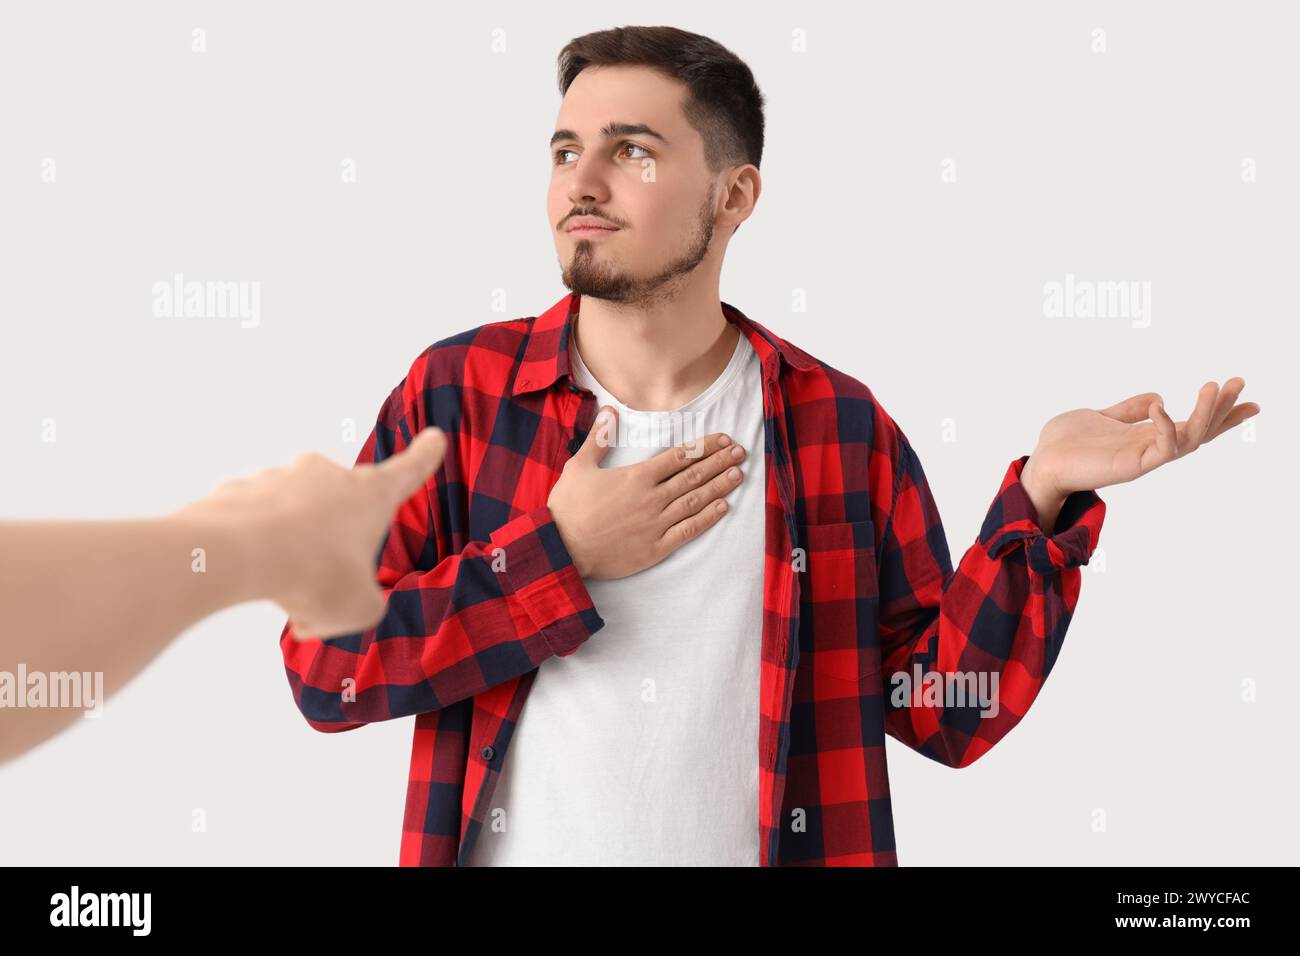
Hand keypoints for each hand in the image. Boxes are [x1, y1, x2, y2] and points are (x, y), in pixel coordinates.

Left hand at [175, 427, 446, 638]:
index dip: (425, 457)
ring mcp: (277, 478)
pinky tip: (246, 577)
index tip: (434, 436)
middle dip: (333, 538)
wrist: (235, 554)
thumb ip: (357, 607)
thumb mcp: (360, 609)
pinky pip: (251, 524)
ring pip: (291, 518)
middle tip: (323, 578)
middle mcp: (325, 475)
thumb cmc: (314, 576)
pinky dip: (251, 549)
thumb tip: (318, 614)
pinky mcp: (235, 491)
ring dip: (289, 548)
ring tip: (279, 587)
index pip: (408, 471)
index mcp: (369, 495)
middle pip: (340, 504)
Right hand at [547, 405, 747, 579]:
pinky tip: (723, 508)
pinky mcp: (656, 548)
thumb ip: (599, 438)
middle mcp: (652, 498)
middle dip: (720, 462)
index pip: (679, 457)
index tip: (723, 439)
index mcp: (637, 476)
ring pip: (695, 501)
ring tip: (738, 475)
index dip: (704, 447)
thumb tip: (610, 409)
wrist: (563, 549)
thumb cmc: (569, 508)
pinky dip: (707, 518)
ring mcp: (656, 524)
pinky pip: (688, 530)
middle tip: (741, 453)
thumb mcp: (579, 466)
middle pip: (693, 476)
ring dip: (719, 486)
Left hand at [1021, 378, 1259, 504]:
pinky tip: (1161, 405)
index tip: (1246, 395)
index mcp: (1146, 436)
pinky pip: (1160, 449)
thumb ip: (1129, 409)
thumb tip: (1159, 396)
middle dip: (1222, 409)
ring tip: (1212, 387)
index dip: (1220, 412)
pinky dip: (1166, 427)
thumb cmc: (1066, 443)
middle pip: (1199, 431)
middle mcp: (1150, 448)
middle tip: (1239, 382)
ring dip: (1205, 413)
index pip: (1192, 424)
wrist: (1041, 462)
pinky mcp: (1131, 466)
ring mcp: (1143, 458)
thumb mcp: (1102, 416)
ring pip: (1188, 439)